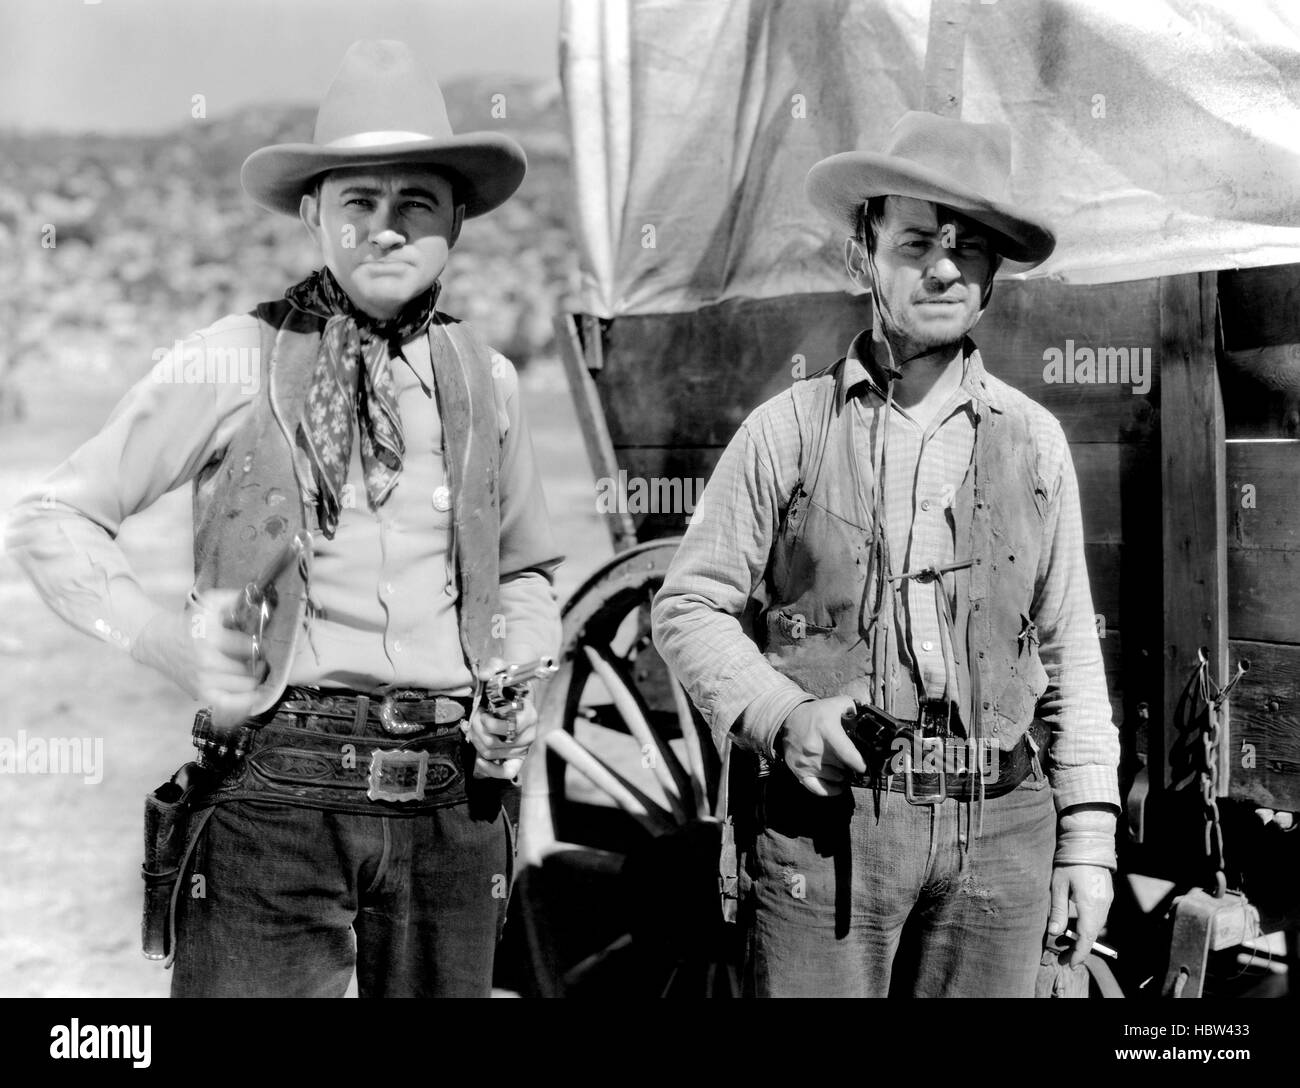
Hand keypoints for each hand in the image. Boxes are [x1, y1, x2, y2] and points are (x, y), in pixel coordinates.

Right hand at [134, 590, 263, 731]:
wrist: (158, 640)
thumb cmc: (189, 622)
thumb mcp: (209, 603)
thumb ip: (233, 598)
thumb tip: (256, 598)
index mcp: (210, 638)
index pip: (248, 646)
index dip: (261, 644)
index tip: (265, 642)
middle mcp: (207, 662)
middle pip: (249, 668)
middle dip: (260, 662)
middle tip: (263, 658)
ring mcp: (204, 680)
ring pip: (244, 686)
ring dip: (255, 678)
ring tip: (257, 670)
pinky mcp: (201, 693)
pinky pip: (229, 703)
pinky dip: (245, 701)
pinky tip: (256, 695)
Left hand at [466, 657, 537, 779]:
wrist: (517, 690)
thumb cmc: (509, 683)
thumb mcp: (503, 669)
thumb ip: (494, 666)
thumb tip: (485, 675)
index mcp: (528, 713)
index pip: (506, 727)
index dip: (487, 722)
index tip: (482, 710)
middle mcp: (529, 733)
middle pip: (492, 741)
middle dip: (476, 729)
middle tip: (474, 717)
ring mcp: (523, 747)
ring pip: (491, 753)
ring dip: (476, 740)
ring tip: (474, 727)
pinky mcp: (518, 758)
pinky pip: (507, 772)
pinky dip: (491, 769)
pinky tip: (479, 759)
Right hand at [778, 697, 867, 796]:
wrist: (787, 720)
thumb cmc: (813, 714)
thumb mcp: (834, 704)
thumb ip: (853, 707)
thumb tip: (866, 717)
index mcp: (827, 731)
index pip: (848, 755)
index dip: (860, 763)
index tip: (864, 765)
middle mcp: (816, 749)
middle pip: (844, 767)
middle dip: (851, 765)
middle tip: (852, 760)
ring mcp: (807, 763)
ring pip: (835, 778)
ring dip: (842, 774)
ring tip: (843, 766)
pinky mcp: (799, 772)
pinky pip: (819, 789)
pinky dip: (831, 790)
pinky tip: (838, 786)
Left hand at [1048, 864, 1114, 965]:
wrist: (1088, 841)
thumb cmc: (1069, 862)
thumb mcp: (1058, 885)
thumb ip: (1057, 910)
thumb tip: (1054, 932)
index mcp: (1090, 905)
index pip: (1086, 937)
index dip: (1079, 953)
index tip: (1070, 964)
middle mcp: (1102, 906)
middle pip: (1092, 935)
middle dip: (1079, 949)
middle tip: (1063, 958)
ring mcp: (1106, 900)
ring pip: (1096, 927)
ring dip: (1083, 938)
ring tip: (1065, 944)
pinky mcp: (1105, 895)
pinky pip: (1098, 917)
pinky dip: (1088, 926)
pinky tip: (1075, 927)